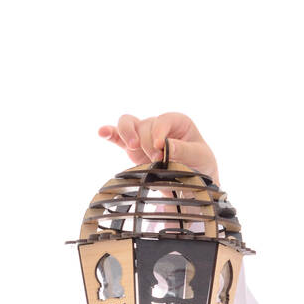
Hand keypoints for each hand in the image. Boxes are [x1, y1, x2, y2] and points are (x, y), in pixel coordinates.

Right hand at [97, 110, 219, 182]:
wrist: (193, 184)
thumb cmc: (200, 166)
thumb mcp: (201, 157)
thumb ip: (185, 151)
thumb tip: (168, 147)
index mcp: (177, 122)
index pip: (164, 119)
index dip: (160, 131)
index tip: (161, 148)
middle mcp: (158, 125)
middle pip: (145, 125)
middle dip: (148, 142)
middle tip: (157, 160)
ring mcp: (144, 136)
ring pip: (129, 124)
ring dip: (128, 134)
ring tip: (133, 147)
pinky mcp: (133, 149)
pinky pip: (118, 137)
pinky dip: (110, 134)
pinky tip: (102, 132)